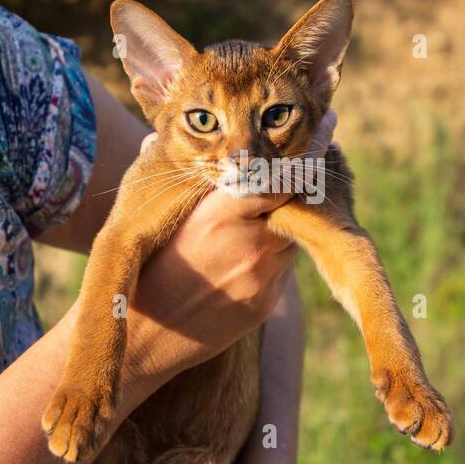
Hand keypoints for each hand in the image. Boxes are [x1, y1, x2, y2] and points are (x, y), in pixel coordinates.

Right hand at [117, 110, 335, 399]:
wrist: (141, 339)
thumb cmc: (138, 266)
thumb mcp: (146, 212)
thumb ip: (166, 172)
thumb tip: (162, 133)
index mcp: (220, 214)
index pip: (280, 174)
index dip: (307, 150)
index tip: (325, 124)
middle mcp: (249, 244)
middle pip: (296, 202)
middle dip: (303, 181)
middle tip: (315, 152)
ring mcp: (262, 278)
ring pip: (294, 234)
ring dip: (290, 216)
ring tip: (278, 202)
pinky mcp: (265, 305)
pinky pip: (282, 266)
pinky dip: (276, 250)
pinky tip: (256, 245)